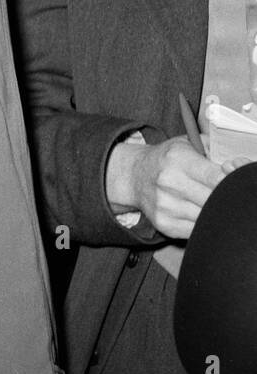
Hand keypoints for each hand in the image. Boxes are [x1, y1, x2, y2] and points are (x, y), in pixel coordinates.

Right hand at [107, 136, 226, 239]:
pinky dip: (203, 222)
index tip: (235, 181)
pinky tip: (198, 210)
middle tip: (227, 193)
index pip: (217, 178)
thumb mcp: (187, 144)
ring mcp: (165, 205)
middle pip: (215, 199)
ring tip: (211, 200)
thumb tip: (239, 165)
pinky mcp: (164, 223)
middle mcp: (169, 182)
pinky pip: (197, 229)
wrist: (135, 175)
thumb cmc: (167, 159)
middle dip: (225, 197)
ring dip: (215, 210)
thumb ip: (215, 150)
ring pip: (208, 216)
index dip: (232, 181)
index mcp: (177, 159)